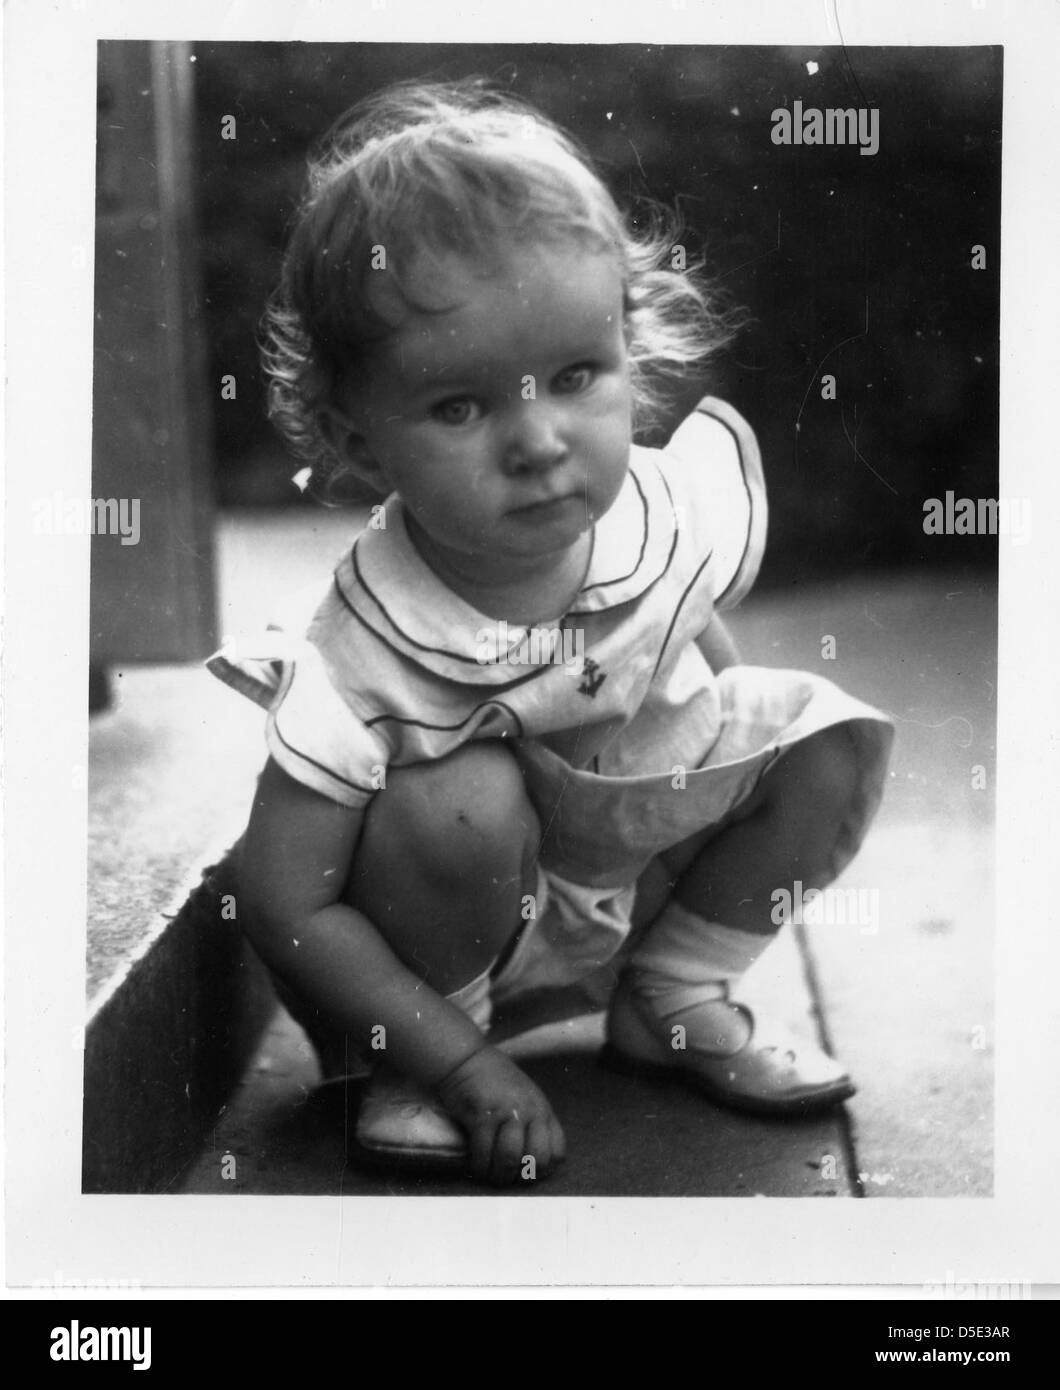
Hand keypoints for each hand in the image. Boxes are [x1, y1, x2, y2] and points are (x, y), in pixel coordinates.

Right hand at [436, 1045, 565, 1185]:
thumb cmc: (495, 1081)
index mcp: (543, 1109)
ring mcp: (506, 1112)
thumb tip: (534, 1161)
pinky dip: (479, 1166)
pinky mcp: (482, 1115)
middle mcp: (530, 1110)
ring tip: (490, 1174)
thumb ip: (534, 1122)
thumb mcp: (525, 1097)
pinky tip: (475, 1166)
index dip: (543, 1170)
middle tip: (507, 1176)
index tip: (527, 1173)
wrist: (466, 1060)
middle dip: (521, 1175)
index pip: (557, 1152)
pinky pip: (483, 1153)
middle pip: (536, 1159)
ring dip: (498, 1175)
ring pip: (509, 1159)